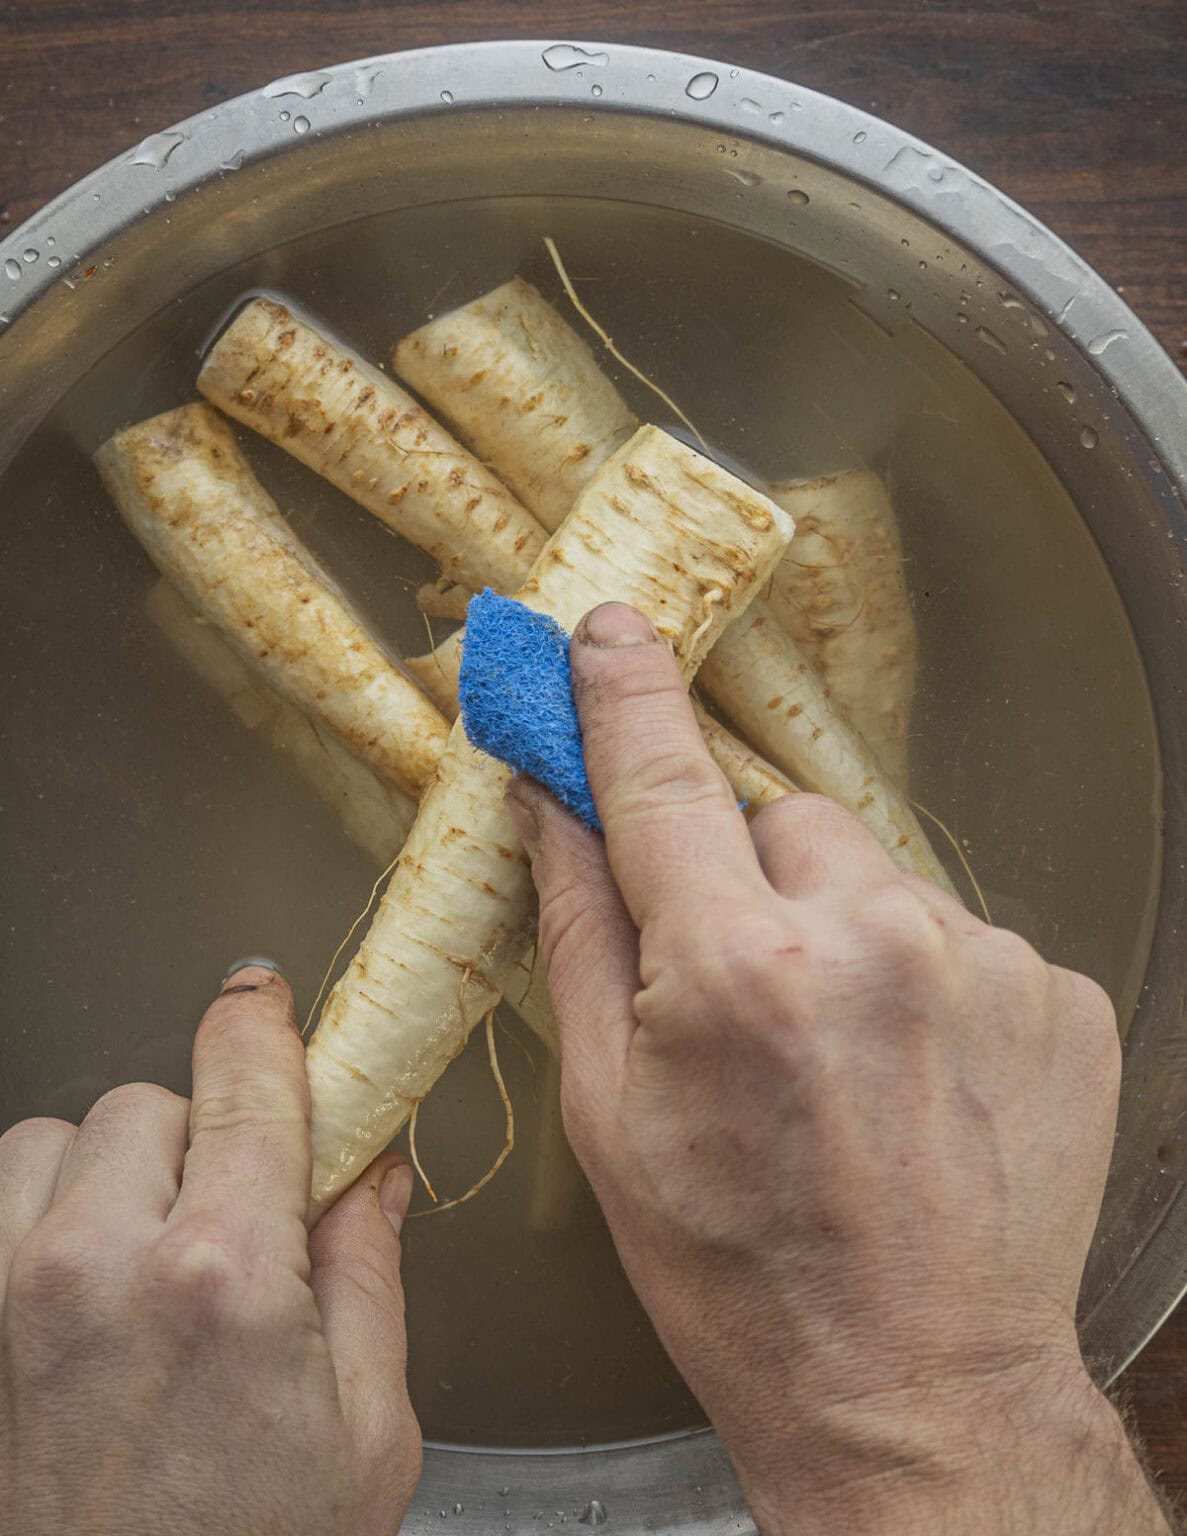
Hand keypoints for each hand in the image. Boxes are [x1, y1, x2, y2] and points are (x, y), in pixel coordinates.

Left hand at [0, 965, 420, 1535]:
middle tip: (238, 1209)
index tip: (262, 996)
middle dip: (207, 1135)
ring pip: (61, 1135)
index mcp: (226, 1280)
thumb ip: (369, 1276)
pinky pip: (1, 1192)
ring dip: (116, 1166)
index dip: (258, 1020)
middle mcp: (103, 1269)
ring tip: (153, 1244)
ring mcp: (16, 1295)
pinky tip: (88, 1268)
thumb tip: (372, 1176)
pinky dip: (45, 1203)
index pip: (243, 1081)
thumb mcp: (367, 1433)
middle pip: (153, 1102)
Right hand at [507, 601, 1169, 1535]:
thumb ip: (580, 933)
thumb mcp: (610, 1114)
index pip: (664, 777)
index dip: (625, 694)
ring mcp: (985, 965)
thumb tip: (550, 806)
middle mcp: (874, 941)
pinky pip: (958, 935)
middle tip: (742, 985)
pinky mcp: (1059, 996)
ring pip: (874, 876)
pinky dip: (921, 978)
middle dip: (748, 876)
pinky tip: (909, 1074)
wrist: (915, 1391)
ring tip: (838, 1054)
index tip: (609, 629)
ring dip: (841, 931)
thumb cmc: (740, 1272)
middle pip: (784, 822)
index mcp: (741, 969)